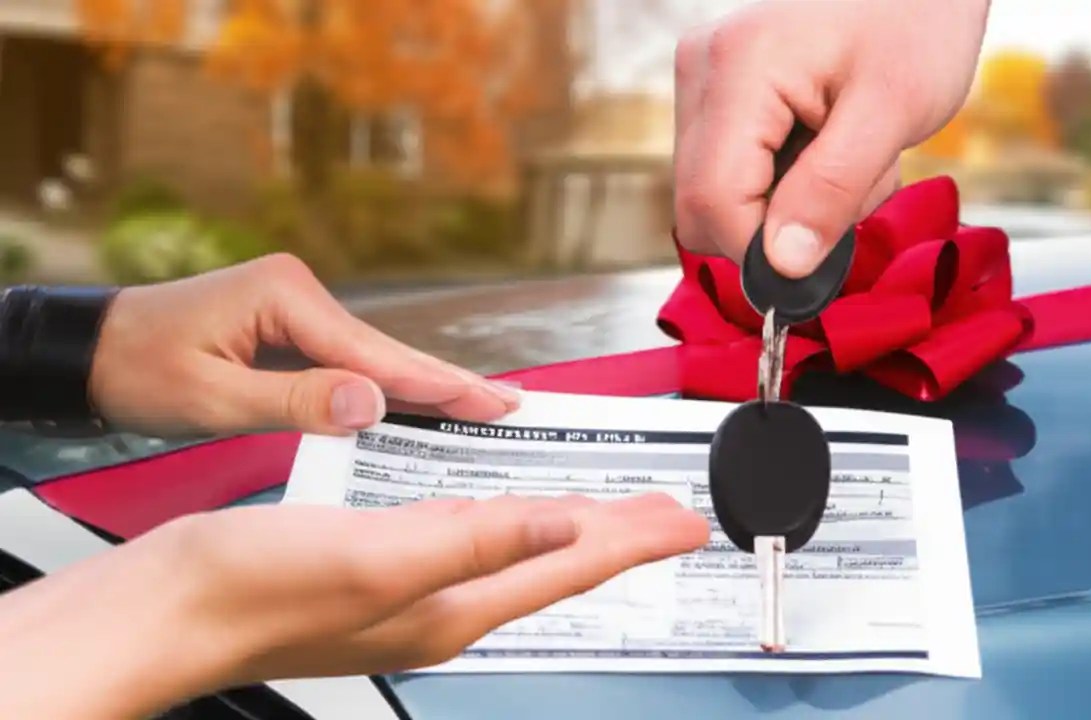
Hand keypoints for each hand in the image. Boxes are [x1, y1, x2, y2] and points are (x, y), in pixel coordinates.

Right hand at [0, 492, 709, 718]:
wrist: (168, 607)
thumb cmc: (254, 590)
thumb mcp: (380, 557)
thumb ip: (479, 542)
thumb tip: (564, 529)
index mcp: (452, 603)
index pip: (569, 568)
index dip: (632, 542)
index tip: (683, 524)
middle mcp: (441, 603)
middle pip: (555, 565)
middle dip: (617, 538)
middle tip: (667, 518)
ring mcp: (410, 588)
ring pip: (517, 553)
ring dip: (570, 530)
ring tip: (609, 515)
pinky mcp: (377, 567)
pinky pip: (470, 541)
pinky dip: (507, 522)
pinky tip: (506, 513)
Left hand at [89, 253, 519, 435]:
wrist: (88, 351)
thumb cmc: (138, 369)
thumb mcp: (211, 397)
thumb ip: (294, 403)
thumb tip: (374, 405)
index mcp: (285, 298)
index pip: (374, 353)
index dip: (435, 384)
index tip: (490, 402)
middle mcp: (299, 294)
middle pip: (385, 351)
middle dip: (446, 382)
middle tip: (509, 405)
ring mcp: (296, 309)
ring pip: (371, 359)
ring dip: (422, 387)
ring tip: (481, 406)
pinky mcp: (289, 329)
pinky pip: (348, 364)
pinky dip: (385, 388)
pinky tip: (418, 404)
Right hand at [673, 0, 988, 275]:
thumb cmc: (919, 17)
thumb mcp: (893, 111)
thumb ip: (832, 191)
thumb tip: (781, 265)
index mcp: (738, 68)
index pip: (710, 202)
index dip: (761, 251)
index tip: (825, 251)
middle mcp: (701, 69)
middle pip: (701, 205)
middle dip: (777, 225)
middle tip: (848, 186)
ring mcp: (702, 79)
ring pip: (715, 196)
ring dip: (784, 205)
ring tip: (844, 157)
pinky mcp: (715, 92)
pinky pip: (729, 172)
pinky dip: (781, 181)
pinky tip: (824, 146)